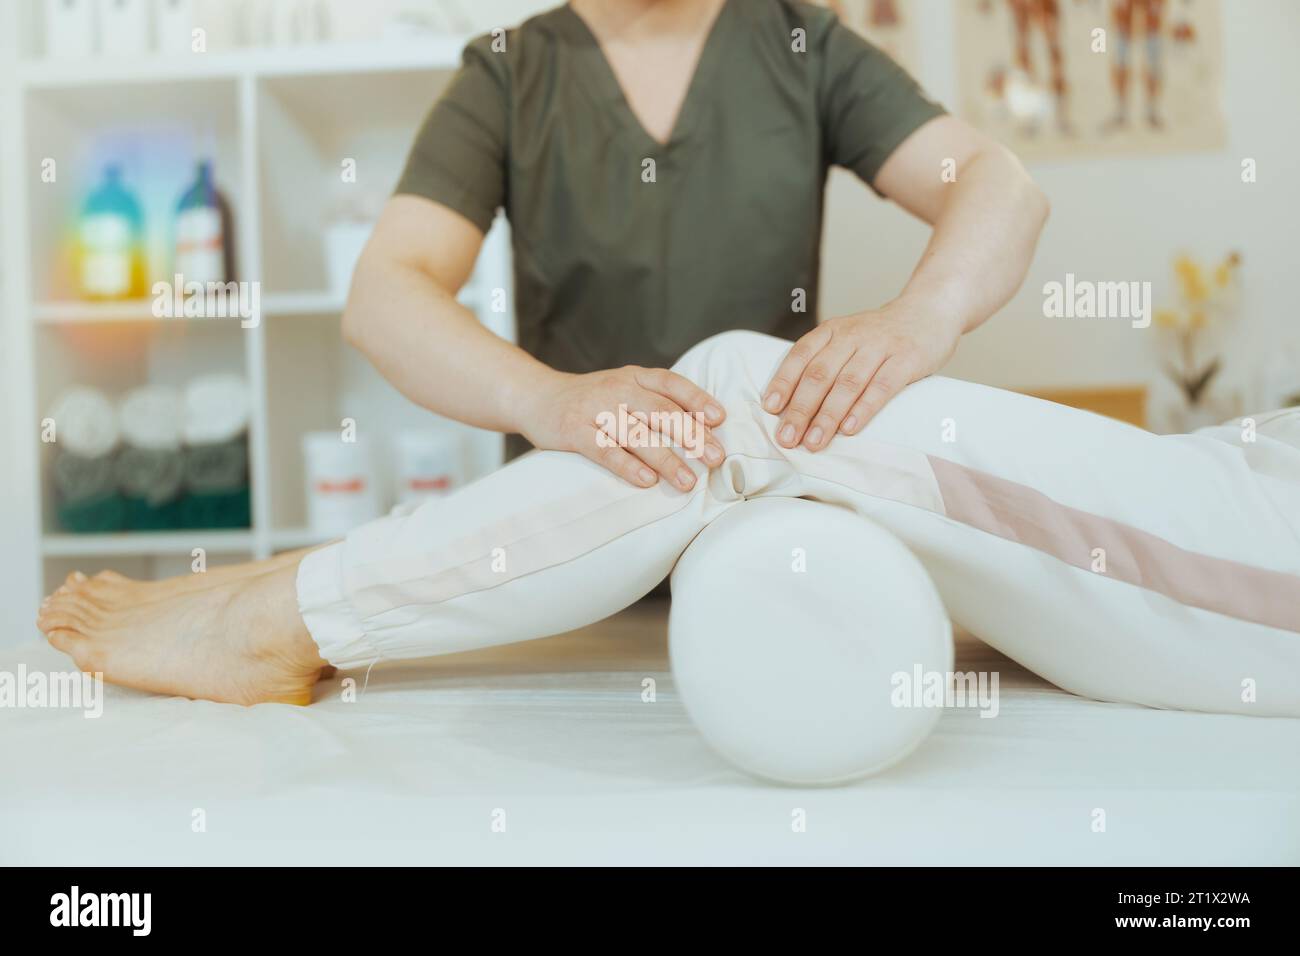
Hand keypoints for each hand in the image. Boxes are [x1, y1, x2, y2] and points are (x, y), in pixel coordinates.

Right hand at [521, 366, 726, 488]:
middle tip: (716, 457)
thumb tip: (703, 427)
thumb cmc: (591, 399)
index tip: (719, 419)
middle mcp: (617, 389)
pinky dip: (627, 467)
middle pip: (661, 411)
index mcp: (634, 377)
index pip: (671, 384)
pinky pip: (605, 451)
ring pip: (637, 435)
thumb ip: (656, 401)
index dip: (697, 399)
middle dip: (692, 435)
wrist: (536, 396)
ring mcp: (595, 410)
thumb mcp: (624, 387)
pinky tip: (647, 481)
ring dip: (666, 459)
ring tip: (688, 481)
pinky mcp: (574, 431)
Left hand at [762, 303, 961, 450]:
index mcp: (831, 331)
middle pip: (819, 374)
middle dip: (800, 409)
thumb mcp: (847, 338)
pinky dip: (864, 409)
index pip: (800, 356)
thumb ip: (824, 363)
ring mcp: (880, 346)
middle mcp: (852, 336)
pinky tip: (850, 429)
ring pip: (847, 383)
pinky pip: (882, 386)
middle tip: (787, 437)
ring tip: (813, 442)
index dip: (784, 383)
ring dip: (827, 416)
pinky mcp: (906, 359)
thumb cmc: (881, 335)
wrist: (930, 310)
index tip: (770, 409)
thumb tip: (791, 406)